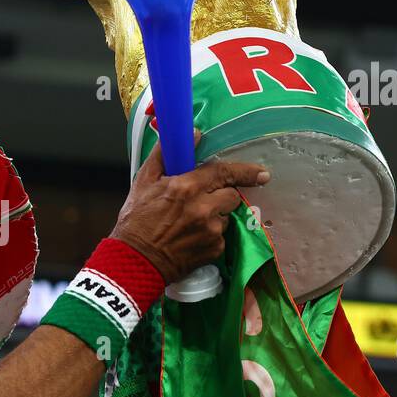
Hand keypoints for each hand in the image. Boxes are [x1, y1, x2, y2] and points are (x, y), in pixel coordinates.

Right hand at [110, 137, 269, 282]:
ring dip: (215, 217)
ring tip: (191, 223)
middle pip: (231, 195)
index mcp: (186, 187)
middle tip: (201, 202)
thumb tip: (192, 135)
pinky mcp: (214, 250)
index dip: (245, 172)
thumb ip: (167, 155)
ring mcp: (211, 231)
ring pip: (226, 217)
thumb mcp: (144, 181)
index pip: (225, 173)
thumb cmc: (136, 220)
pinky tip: (191, 238)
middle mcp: (203, 209)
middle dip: (220, 196)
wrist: (134, 261)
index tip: (261, 174)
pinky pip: (222, 237)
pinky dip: (211, 236)